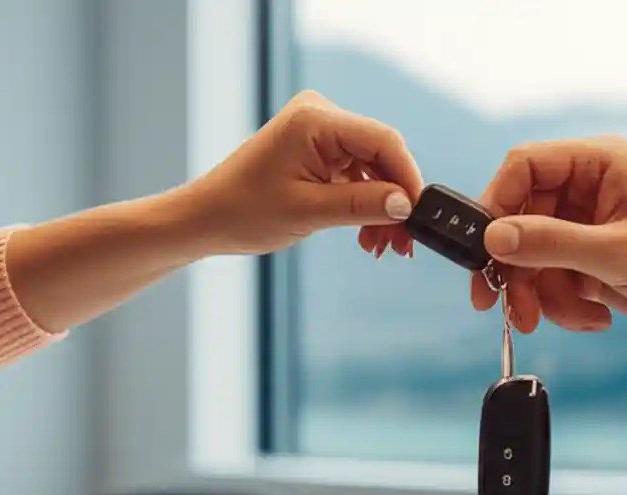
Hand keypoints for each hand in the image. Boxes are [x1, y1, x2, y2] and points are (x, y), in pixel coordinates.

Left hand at [188, 90, 422, 256]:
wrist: (207, 218)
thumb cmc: (244, 212)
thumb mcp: (310, 212)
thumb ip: (362, 205)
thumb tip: (406, 204)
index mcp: (315, 119)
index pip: (383, 140)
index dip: (407, 178)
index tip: (419, 215)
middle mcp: (320, 115)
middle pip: (381, 154)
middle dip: (395, 200)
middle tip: (404, 243)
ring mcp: (319, 131)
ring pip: (371, 168)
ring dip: (381, 208)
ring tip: (384, 247)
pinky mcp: (317, 149)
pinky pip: (355, 173)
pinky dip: (364, 203)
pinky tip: (368, 235)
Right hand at [472, 137, 626, 356]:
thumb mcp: (618, 252)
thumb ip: (549, 244)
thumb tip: (492, 239)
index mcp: (599, 164)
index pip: (524, 167)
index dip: (496, 204)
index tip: (484, 249)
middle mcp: (591, 191)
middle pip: (521, 219)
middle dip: (513, 266)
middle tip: (498, 304)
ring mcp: (593, 229)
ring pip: (534, 258)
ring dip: (538, 294)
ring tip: (558, 318)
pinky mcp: (598, 263)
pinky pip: (556, 281)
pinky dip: (563, 305)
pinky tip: (594, 318)